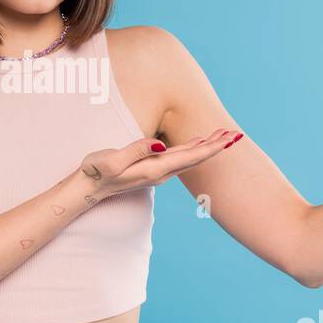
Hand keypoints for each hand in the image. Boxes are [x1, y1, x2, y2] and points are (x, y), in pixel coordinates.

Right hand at [78, 128, 240, 197]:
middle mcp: (160, 173)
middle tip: (235, 133)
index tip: (229, 138)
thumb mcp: (112, 160)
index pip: (191, 156)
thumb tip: (160, 143)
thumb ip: (136, 150)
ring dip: (207, 147)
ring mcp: (157, 172)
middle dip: (216, 146)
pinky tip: (198, 144)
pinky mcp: (151, 169)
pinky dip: (194, 150)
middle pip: (195, 158)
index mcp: (155, 168)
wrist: (86, 189)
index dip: (212, 147)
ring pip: (189, 159)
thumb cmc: (96, 172)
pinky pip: (180, 159)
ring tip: (222, 136)